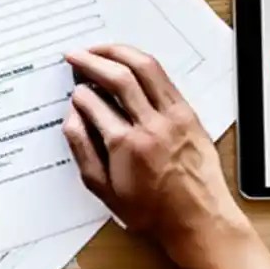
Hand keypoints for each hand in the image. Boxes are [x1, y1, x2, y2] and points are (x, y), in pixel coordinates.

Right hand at [63, 46, 269, 268]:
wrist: (198, 219)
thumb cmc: (152, 211)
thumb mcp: (105, 190)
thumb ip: (82, 150)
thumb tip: (71, 118)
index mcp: (126, 145)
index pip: (93, 103)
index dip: (77, 93)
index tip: (72, 90)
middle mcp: (151, 125)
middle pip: (118, 76)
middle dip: (91, 60)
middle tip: (75, 56)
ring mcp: (173, 116)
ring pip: (145, 67)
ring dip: (118, 52)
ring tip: (99, 49)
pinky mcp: (188, 113)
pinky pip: (164, 78)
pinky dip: (143, 63)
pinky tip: (129, 61)